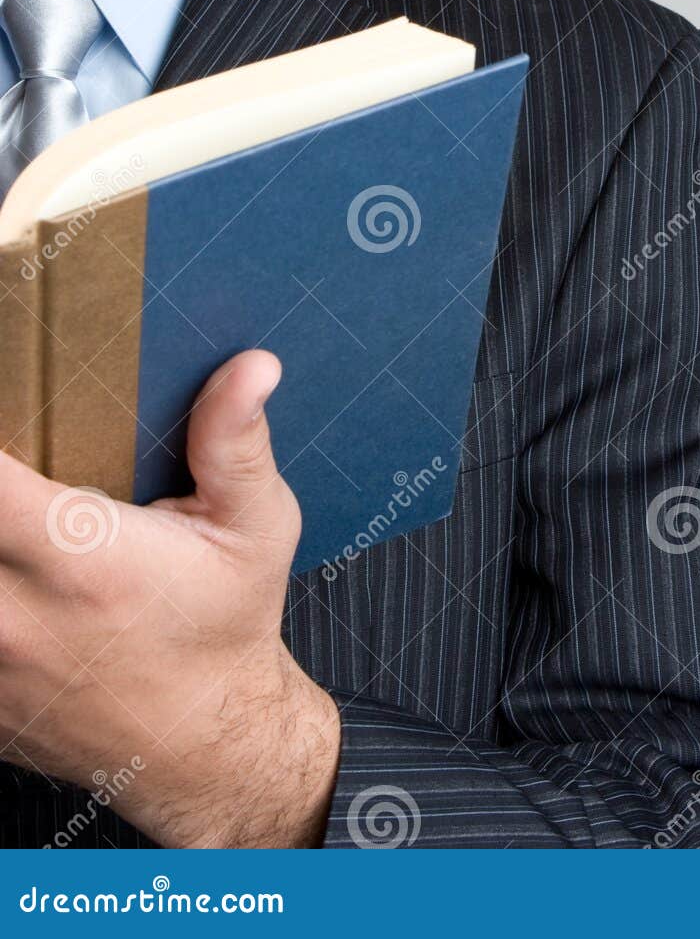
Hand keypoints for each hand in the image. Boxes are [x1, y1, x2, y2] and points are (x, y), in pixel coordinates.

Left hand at [0, 350, 339, 847]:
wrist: (207, 749)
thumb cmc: (228, 629)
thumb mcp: (256, 527)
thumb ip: (234, 441)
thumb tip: (251, 367)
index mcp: (80, 558)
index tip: (7, 412)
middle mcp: (16, 616)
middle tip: (14, 466)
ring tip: (18, 532)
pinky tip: (17, 578)